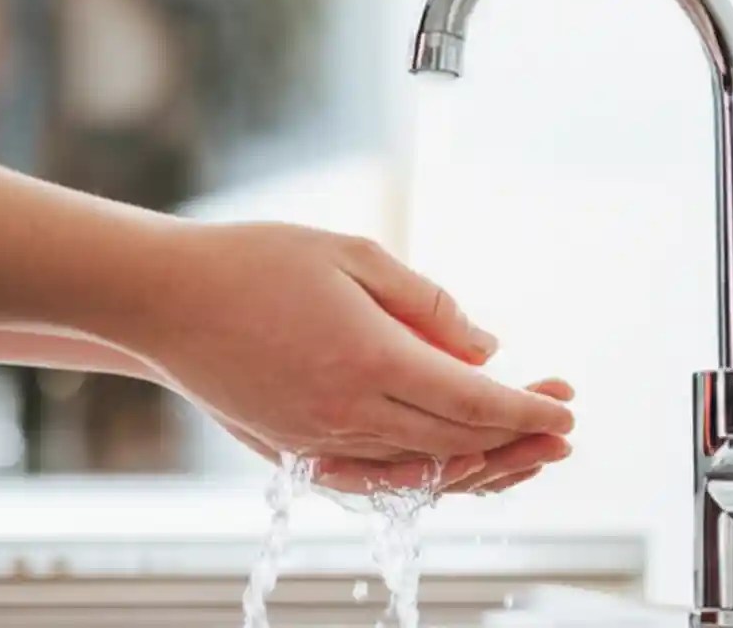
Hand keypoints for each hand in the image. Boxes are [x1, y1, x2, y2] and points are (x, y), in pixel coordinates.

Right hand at [122, 222, 573, 461]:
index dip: (527, 408)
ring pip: (421, 465)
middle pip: (455, 441)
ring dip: (480, 462)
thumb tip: (485, 348)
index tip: (568, 410)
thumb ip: (426, 304)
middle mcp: (348, 412)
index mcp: (369, 358)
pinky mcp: (296, 450)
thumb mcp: (352, 255)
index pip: (472, 400)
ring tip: (525, 455)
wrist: (164, 299)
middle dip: (518, 439)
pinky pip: (375, 478)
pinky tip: (448, 467)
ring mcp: (319, 439)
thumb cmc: (256, 262)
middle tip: (563, 432)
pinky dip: (421, 476)